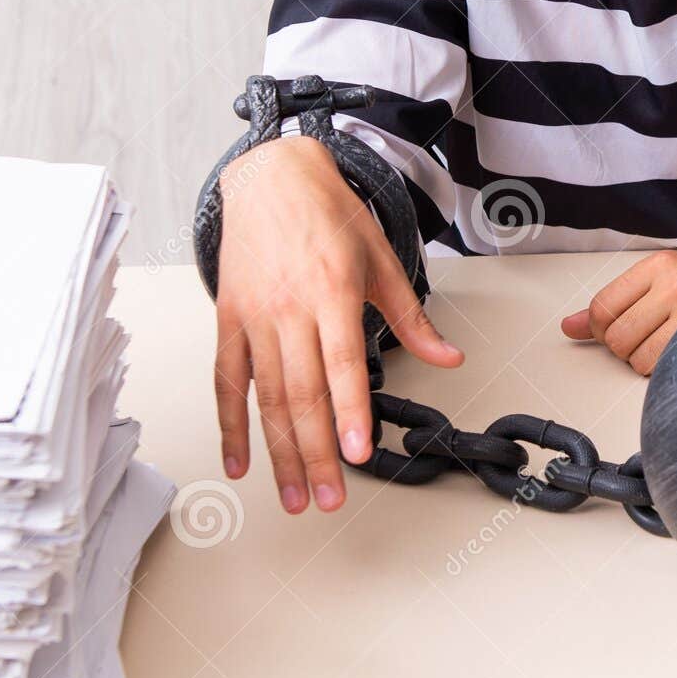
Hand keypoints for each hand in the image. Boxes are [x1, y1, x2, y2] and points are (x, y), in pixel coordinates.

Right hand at [213, 135, 462, 513]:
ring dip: (279, 453)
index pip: (343, 365)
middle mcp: (289, 308)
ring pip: (265, 397)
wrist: (271, 177)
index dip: (350, 413)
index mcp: (332, 292)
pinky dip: (230, 425)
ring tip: (293, 496)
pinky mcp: (228, 319)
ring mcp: (254, 316)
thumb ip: (413, 319)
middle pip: (301, 394)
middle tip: (327, 500)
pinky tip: (240, 462)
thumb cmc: (329, 215)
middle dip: (316, 454)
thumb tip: (449, 358)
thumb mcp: (382, 259)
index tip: (358, 454)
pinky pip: (226, 380)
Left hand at [560, 230, 676, 376]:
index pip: (602, 309)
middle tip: (661, 337)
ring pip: (638, 361)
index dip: (601, 330)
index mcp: (662, 265)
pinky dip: (672, 373)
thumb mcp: (665, 284)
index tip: (616, 333)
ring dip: (653, 364)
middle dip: (630, 349)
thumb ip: (616, 305)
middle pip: (616, 339)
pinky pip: (666, 371)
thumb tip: (568, 327)